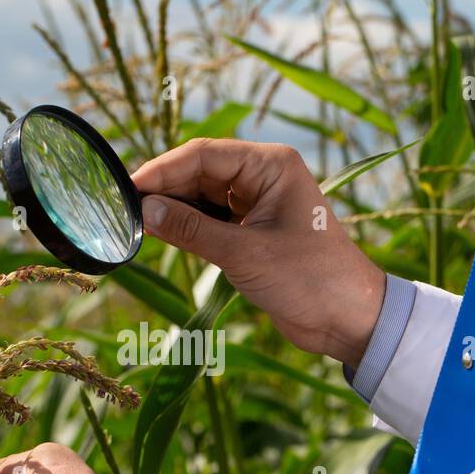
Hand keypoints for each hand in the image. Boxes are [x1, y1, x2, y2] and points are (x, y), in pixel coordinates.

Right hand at [131, 138, 385, 367]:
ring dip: (174, 209)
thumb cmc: (309, 279)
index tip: (128, 189)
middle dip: (165, 189)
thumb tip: (145, 211)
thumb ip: (191, 230)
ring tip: (138, 224)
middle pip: (200, 171)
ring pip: (203, 196)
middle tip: (125, 210)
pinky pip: (212, 220)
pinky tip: (163, 235)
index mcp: (272, 165)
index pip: (204, 154)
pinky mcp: (254, 231)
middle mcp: (265, 177)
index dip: (162, 170)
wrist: (349, 319)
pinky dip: (189, 227)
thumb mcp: (243, 253)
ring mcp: (259, 203)